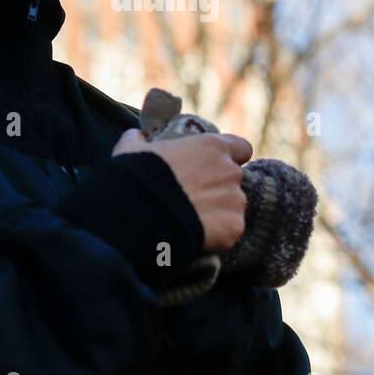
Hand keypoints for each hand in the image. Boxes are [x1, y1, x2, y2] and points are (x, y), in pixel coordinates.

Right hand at [113, 128, 252, 253]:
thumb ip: (138, 140)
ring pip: (233, 207)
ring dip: (219, 213)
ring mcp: (235, 201)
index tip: (215, 167)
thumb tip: (135, 137)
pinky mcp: (234, 228)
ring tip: (191, 222)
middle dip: (219, 189)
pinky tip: (195, 237)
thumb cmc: (138, 178)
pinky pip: (229, 231)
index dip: (231, 158)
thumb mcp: (131, 151)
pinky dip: (217, 236)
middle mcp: (231, 171)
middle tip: (193, 199)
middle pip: (234, 180)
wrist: (140, 216)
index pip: (241, 148)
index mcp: (212, 147)